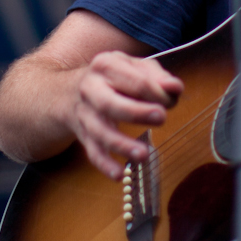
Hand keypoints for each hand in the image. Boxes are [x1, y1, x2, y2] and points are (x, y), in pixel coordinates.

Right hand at [64, 50, 182, 177]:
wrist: (65, 91)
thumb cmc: (110, 78)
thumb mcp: (131, 67)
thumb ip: (157, 76)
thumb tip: (175, 88)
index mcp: (106, 66)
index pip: (135, 80)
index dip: (157, 92)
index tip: (171, 101)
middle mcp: (90, 89)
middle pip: (110, 104)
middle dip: (136, 112)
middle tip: (161, 117)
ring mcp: (84, 114)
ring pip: (100, 132)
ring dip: (121, 144)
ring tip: (143, 155)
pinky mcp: (83, 136)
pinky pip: (93, 153)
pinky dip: (105, 165)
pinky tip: (120, 175)